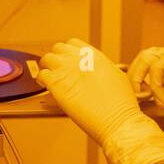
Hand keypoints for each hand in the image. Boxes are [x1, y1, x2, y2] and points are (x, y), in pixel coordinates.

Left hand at [39, 39, 163, 163]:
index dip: (69, 52)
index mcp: (93, 55)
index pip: (73, 43)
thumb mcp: (116, 76)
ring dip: (47, 67)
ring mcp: (66, 70)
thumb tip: (95, 68)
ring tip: (50, 76)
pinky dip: (42, 80)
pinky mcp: (56, 85)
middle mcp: (78, 59)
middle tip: (58, 68)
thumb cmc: (121, 104)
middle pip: (58, 49)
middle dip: (57, 57)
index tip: (68, 59)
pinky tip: (46, 86)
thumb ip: (102, 67)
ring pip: (47, 59)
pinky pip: (42, 76)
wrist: (117, 120)